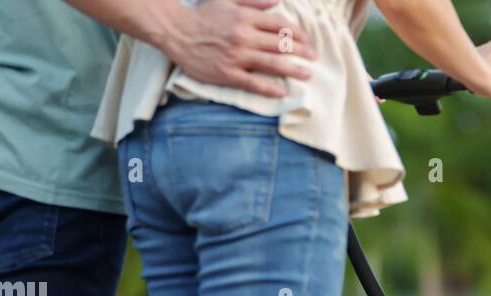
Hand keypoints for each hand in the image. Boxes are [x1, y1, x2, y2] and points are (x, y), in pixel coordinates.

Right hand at [165, 0, 315, 96]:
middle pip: (280, 44)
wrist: (176, 32)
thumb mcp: (227, 0)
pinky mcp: (227, 73)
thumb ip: (254, 1)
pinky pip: (253, 82)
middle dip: (301, 51)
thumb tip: (277, 2)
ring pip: (272, 63)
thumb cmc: (202, 16)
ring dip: (293, 69)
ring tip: (306, 74)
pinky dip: (269, 88)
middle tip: (313, 57)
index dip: (297, 33)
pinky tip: (282, 91)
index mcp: (245, 16)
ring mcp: (236, 56)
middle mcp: (244, 36)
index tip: (307, 40)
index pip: (279, 25)